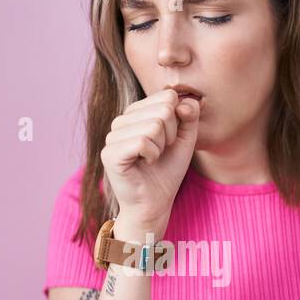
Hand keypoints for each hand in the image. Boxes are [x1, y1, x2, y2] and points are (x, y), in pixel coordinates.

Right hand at [100, 88, 198, 227]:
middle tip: (160, 152)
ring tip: (152, 159)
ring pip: (154, 125)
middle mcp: (121, 120)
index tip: (169, 140)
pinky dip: (152, 155)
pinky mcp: (110, 153)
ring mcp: (112, 136)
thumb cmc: (167, 171)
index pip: (167, 96)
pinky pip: (142, 141)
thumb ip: (190, 116)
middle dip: (171, 135)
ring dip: (161, 147)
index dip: (178, 120)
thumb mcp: (185, 139)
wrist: (155, 203)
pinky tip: (145, 164)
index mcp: (136, 113)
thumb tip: (183, 100)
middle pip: (163, 109)